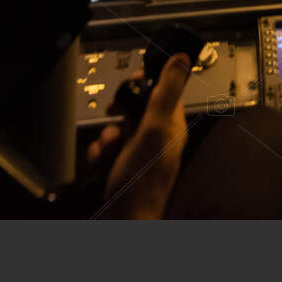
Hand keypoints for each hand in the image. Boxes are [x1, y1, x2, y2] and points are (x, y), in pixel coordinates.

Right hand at [93, 53, 191, 218]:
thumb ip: (166, 92)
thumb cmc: (142, 183)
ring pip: (118, 129)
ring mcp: (139, 155)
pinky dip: (100, 154)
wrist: (123, 222)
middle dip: (119, 113)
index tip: (132, 83)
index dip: (146, 85)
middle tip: (116, 118)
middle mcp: (158, 140)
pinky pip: (107, 150)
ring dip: (106, 137)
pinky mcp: (122, 167)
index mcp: (172, 127)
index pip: (163, 92)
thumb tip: (182, 58)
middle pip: (135, 109)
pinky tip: (101, 163)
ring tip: (108, 150)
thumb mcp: (154, 129)